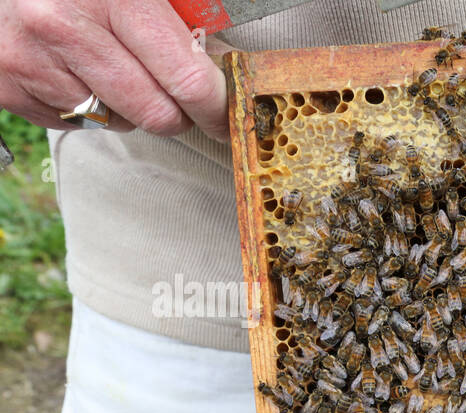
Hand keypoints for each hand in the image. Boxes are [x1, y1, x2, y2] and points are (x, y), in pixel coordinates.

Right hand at [0, 0, 228, 138]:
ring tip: (109, 64)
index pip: (187, 78)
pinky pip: (76, 124)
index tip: (226, 117)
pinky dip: (87, 106)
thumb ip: (183, 18)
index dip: (216, 106)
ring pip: (118, 123)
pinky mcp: (10, 89)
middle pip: (157, 114)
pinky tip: (73, 69)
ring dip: (127, 107)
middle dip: (175, 111)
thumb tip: (225, 66)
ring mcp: (32, 61)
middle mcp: (64, 26)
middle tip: (171, 91)